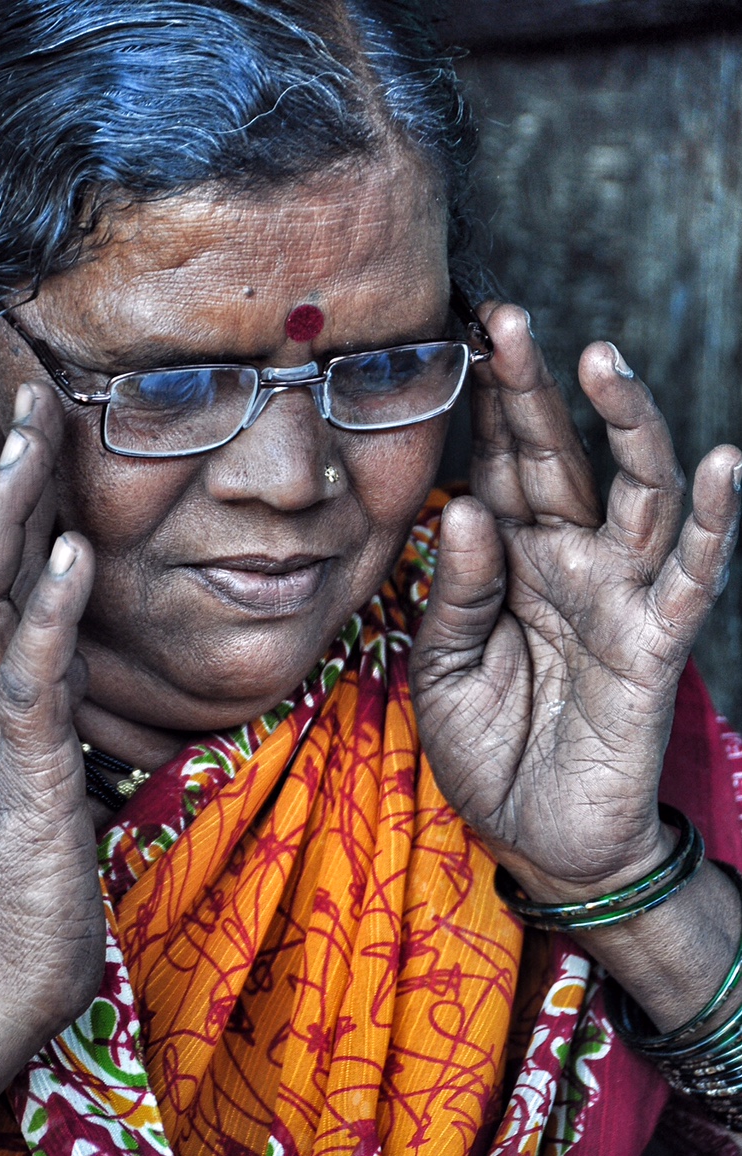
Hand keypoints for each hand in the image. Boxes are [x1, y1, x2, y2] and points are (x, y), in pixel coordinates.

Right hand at [0, 381, 103, 1039]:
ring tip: (32, 433)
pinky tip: (68, 552)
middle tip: (16, 393)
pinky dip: (50, 608)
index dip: (2, 509)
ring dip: (14, 512)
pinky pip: (34, 673)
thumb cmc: (28, 887)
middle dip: (1, 478)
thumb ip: (44, 720)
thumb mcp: (35, 782)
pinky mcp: (20, 766)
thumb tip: (65, 676)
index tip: (11, 436)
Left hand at [411, 303, 741, 899]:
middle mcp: (567, 560)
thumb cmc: (486, 745)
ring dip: (626, 427)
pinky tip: (720, 465)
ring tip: (601, 362)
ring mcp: (617, 595)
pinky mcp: (656, 642)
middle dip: (537, 390)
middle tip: (510, 320)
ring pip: (635, 493)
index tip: (461, 335)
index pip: (500, 466)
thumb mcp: (443, 668)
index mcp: (508, 560)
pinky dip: (711, 523)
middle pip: (560, 458)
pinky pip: (691, 575)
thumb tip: (467, 506)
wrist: (536, 833)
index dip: (485, 405)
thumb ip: (456, 590)